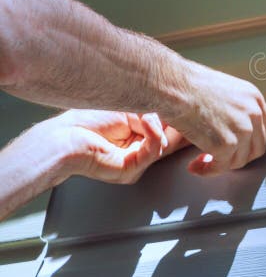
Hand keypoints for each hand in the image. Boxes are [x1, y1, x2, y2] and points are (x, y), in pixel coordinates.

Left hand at [45, 109, 187, 184]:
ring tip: (148, 112)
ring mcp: (137, 163)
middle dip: (180, 123)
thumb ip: (154, 117)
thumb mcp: (130, 111)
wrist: (63, 137)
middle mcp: (140, 152)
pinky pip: (153, 151)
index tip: (192, 106)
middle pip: (172, 139)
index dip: (180, 119)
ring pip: (165, 143)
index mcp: (139, 138)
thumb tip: (176, 113)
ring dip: (158, 123)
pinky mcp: (131, 170)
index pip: (168, 131)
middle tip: (189, 108)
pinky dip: (153, 133)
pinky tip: (145, 120)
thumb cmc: (86, 122)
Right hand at [165, 62, 265, 176]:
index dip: (252, 140)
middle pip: (257, 147)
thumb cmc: (188, 84)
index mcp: (253, 97)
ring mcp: (242, 130)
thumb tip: (229, 124)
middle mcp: (253, 113)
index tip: (240, 146)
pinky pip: (221, 167)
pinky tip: (197, 166)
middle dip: (239, 155)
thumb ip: (234, 107)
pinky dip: (208, 170)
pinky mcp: (226, 144)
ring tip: (205, 160)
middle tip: (222, 158)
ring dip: (222, 164)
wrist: (174, 87)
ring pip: (240, 160)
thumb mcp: (223, 89)